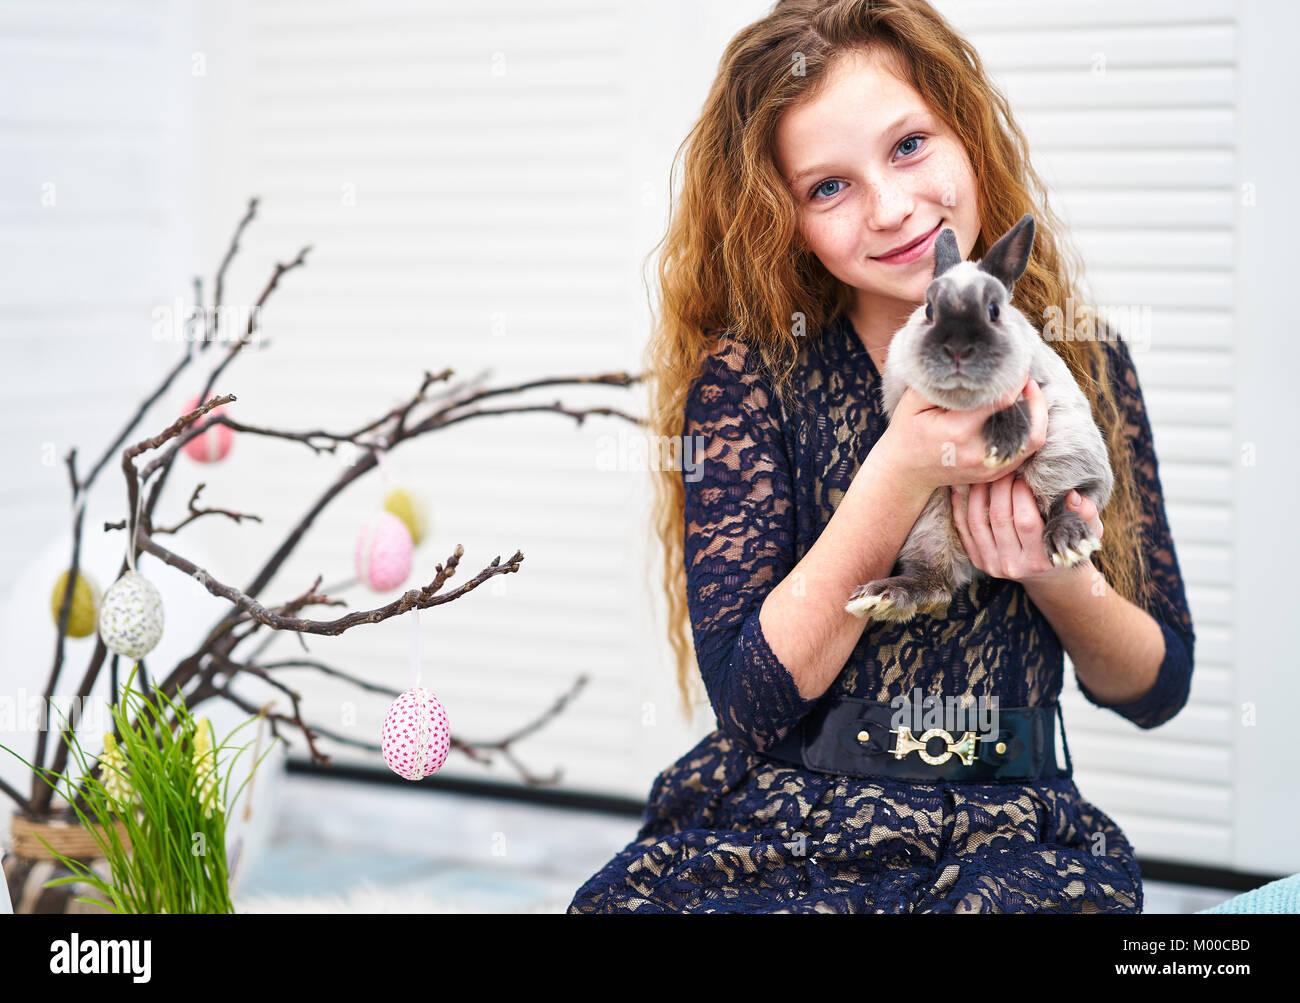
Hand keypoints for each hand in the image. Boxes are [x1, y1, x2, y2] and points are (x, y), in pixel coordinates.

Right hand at [878, 374, 1047, 495]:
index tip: (1016, 365)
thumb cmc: (908, 433)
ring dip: (1038, 416)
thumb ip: (938, 383)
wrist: (906, 472)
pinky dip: (1029, 432)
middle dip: (1034, 398)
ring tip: (1030, 397)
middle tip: (1028, 381)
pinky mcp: (994, 473)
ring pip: (1034, 440)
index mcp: (959, 430)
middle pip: (1029, 423)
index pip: (1003, 400)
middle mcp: (979, 451)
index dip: (1016, 380)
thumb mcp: (913, 402)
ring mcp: (989, 466)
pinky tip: (1021, 416)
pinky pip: (1025, 452)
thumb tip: (963, 363)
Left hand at [950, 476, 1103, 585]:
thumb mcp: (1087, 534)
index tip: (1024, 473)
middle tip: (1005, 467)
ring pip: (977, 520)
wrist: (1049, 575)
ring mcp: (991, 564)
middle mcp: (1013, 565)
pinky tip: (963, 486)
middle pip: (999, 517)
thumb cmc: (1070, 545)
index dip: (1022, 493)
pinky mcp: (977, 560)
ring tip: (988, 472)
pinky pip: (963, 529)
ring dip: (979, 491)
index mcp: (1040, 560)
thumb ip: (1086, 515)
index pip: (1026, 521)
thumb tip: (1072, 495)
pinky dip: (960, 505)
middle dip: (1000, 486)